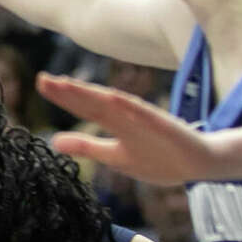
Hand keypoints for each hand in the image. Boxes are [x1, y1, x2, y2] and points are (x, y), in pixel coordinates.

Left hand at [40, 74, 219, 183]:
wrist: (200, 162)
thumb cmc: (158, 158)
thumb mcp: (115, 157)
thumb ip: (87, 147)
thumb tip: (54, 141)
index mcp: (115, 123)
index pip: (85, 107)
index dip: (63, 96)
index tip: (41, 82)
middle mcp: (127, 117)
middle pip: (94, 102)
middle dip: (70, 91)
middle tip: (43, 79)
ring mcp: (146, 120)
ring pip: (115, 104)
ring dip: (93, 94)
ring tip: (70, 84)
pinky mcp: (165, 127)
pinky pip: (146, 116)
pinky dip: (130, 107)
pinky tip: (114, 98)